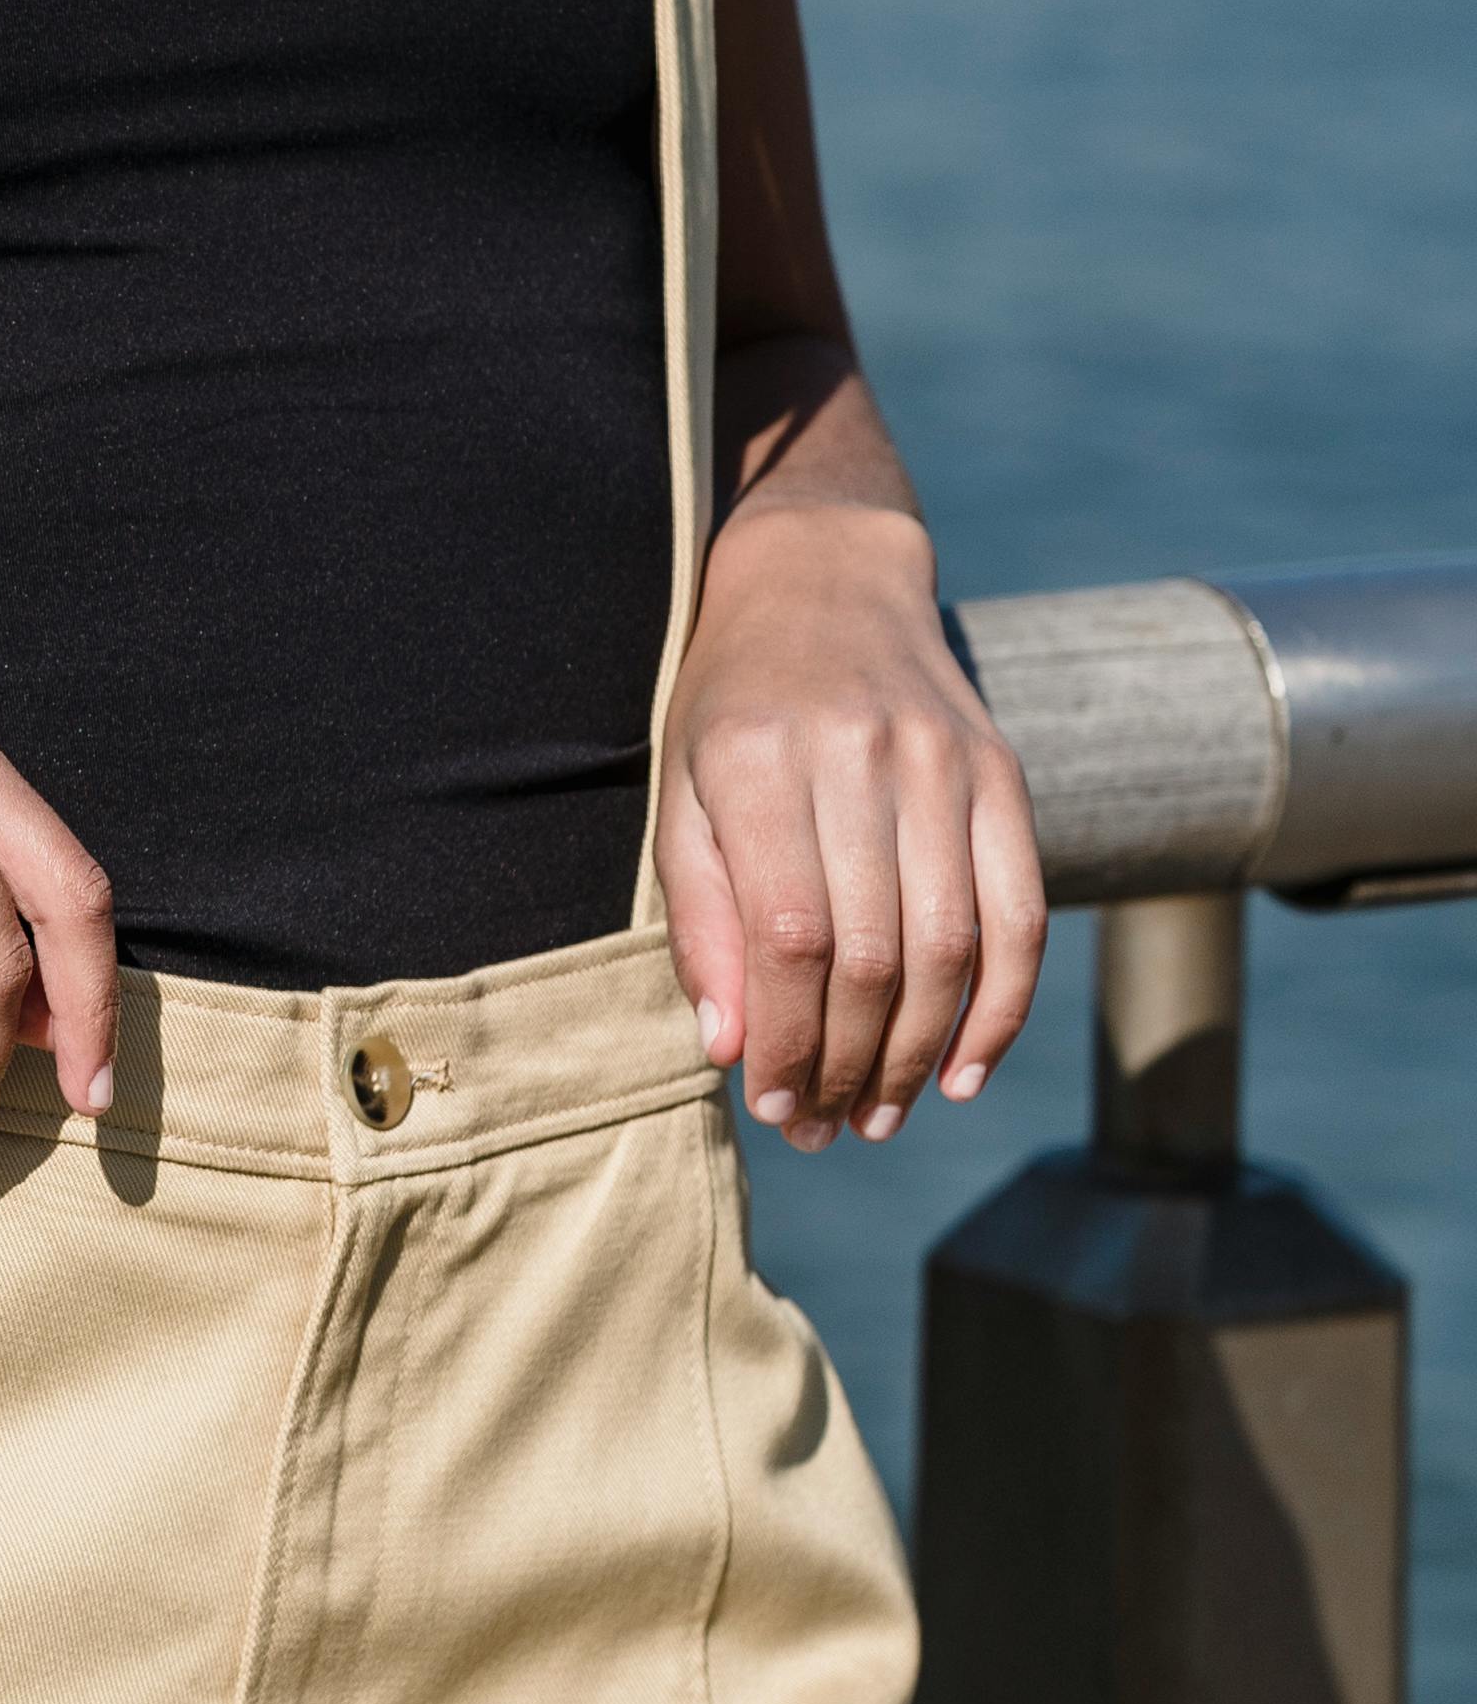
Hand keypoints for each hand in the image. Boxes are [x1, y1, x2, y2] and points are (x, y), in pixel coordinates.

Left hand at [655, 506, 1045, 1146]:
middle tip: (821, 1125)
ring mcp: (945, 763)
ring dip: (917, 1056)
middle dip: (844, 1064)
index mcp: (758, 761)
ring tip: (877, 1113)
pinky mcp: (1004, 775)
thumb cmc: (732, 705)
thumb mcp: (682, 793)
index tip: (768, 1100)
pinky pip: (1021, 915)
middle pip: (872, 955)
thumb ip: (700, 917)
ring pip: (951, 948)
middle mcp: (860, 757)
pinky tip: (963, 1072)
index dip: (782, 1038)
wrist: (824, 578)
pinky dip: (1001, 1009)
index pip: (787, 938)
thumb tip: (728, 1047)